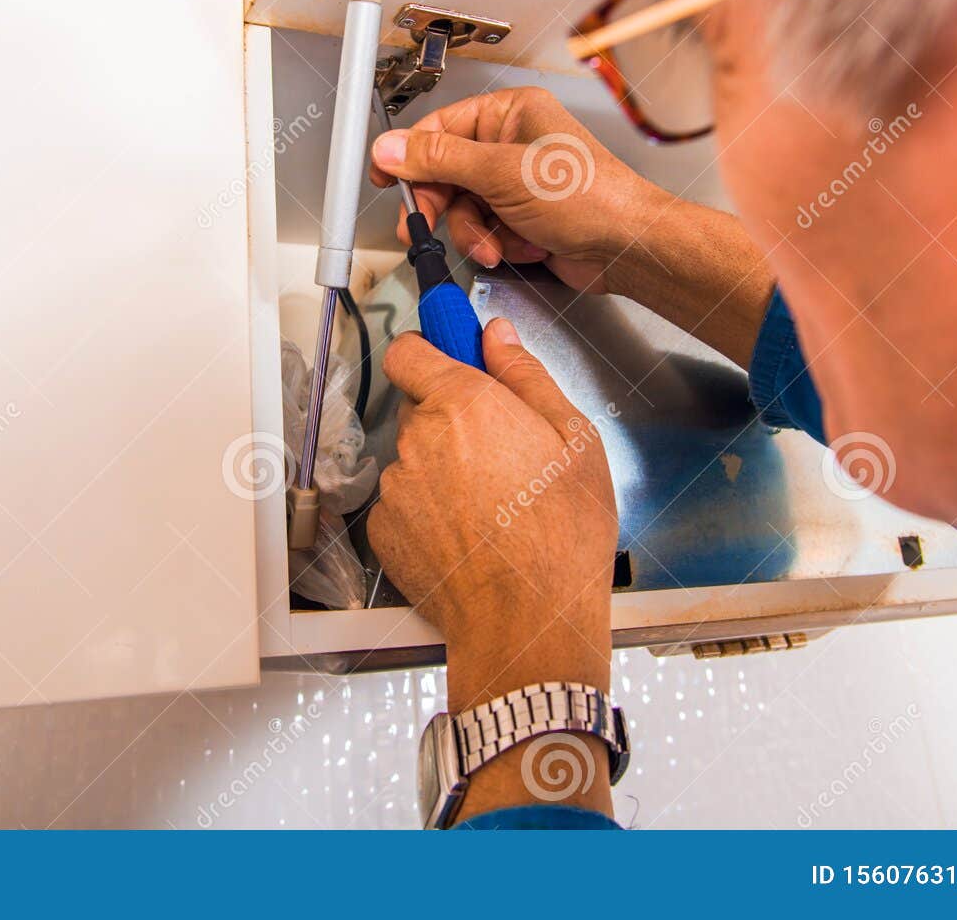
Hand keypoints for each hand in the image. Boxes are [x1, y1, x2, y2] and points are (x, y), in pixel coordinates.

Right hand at [369, 86, 655, 292]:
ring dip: (472, 233)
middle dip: (442, 206)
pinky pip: (484, 231)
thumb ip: (439, 160)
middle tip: (424, 226)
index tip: (386, 178)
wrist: (627, 247)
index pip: (441, 128)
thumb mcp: (501, 173)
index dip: (410, 155)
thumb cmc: (589, 197)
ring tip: (493, 245)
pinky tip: (518, 248)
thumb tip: (392, 148)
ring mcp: (517, 184)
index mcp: (511, 114)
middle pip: (446, 174)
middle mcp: (512, 144)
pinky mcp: (522, 219)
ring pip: (462, 210)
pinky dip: (495, 245)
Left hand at [369, 318, 617, 819]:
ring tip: (492, 506)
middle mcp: (417, 438)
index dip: (432, 353)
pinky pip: (403, 505)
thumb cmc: (562, 535)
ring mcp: (395, 487)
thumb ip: (527, 377)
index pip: (413, 350)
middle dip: (452, 421)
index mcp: (462, 402)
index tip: (452, 359)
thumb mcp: (573, 440)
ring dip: (441, 471)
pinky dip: (427, 514)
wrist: (529, 621)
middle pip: (420, 408)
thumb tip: (499, 336)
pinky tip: (470, 535)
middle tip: (500, 453)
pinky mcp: (383, 531)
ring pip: (413, 460)